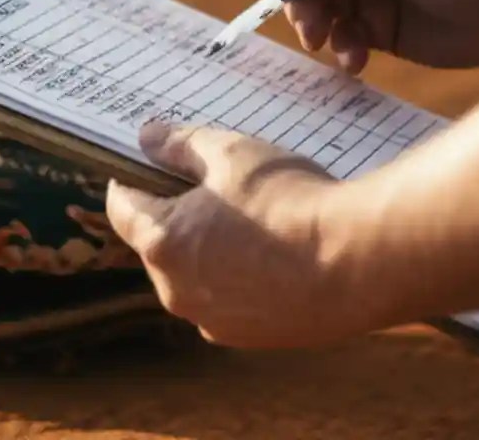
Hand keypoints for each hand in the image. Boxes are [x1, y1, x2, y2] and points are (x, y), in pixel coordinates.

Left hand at [105, 122, 367, 348]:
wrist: (357, 263)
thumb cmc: (290, 201)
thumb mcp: (232, 153)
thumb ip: (181, 145)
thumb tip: (147, 137)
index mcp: (162, 243)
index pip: (121, 207)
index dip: (130, 179)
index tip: (146, 162)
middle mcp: (175, 291)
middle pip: (159, 244)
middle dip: (179, 216)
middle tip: (218, 188)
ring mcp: (211, 320)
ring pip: (195, 276)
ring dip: (210, 250)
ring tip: (256, 223)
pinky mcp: (248, 339)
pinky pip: (228, 302)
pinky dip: (241, 281)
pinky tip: (277, 257)